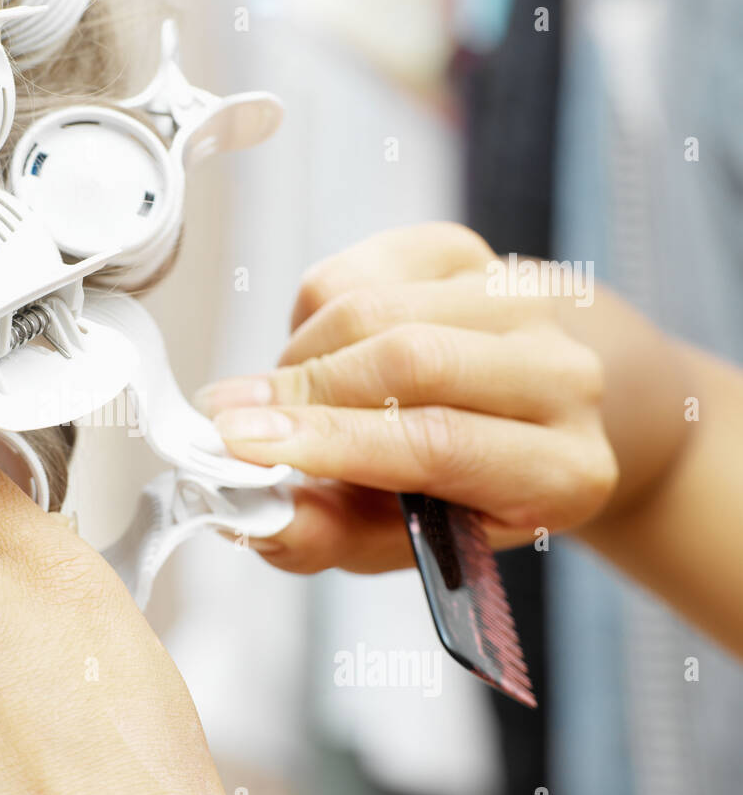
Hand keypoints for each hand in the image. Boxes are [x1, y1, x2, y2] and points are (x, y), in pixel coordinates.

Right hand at [194, 223, 617, 573]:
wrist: (508, 422)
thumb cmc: (446, 493)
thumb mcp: (391, 541)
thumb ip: (326, 537)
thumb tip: (257, 516)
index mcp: (560, 470)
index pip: (437, 443)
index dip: (329, 440)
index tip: (240, 442)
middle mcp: (563, 378)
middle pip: (408, 360)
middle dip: (300, 389)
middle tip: (231, 421)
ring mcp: (520, 301)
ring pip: (373, 307)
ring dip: (300, 357)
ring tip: (288, 401)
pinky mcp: (469, 253)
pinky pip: (357, 268)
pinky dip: (311, 315)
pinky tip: (323, 355)